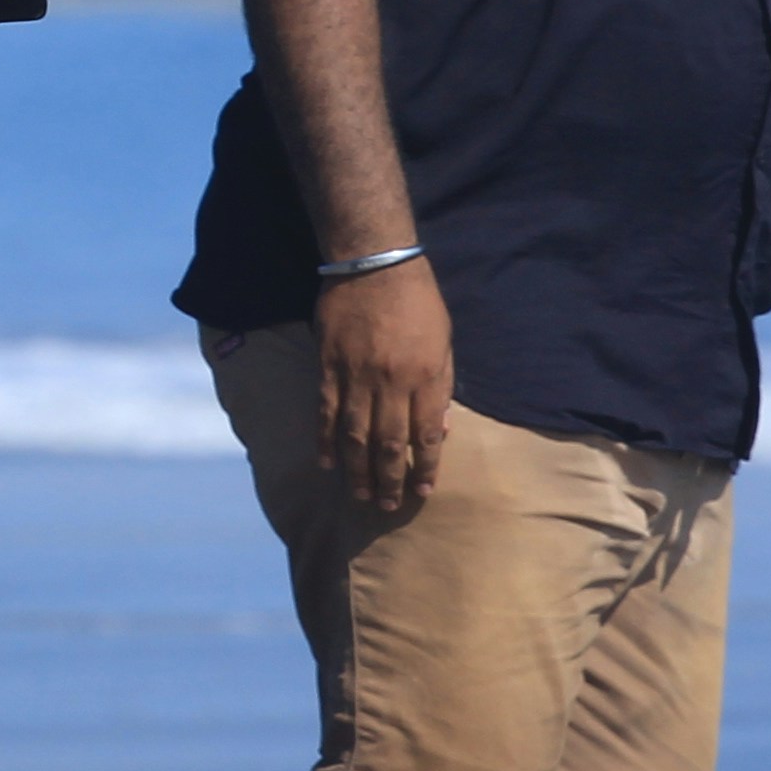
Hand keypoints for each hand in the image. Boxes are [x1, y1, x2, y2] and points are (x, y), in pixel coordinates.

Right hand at [315, 260, 454, 520]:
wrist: (374, 264)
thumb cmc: (418, 301)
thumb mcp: (444, 341)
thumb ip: (442, 385)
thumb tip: (442, 428)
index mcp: (426, 377)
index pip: (427, 434)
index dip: (426, 467)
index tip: (423, 490)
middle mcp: (392, 383)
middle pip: (390, 443)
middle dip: (391, 479)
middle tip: (389, 506)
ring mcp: (357, 376)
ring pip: (356, 435)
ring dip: (359, 470)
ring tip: (361, 495)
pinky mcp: (329, 367)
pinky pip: (326, 412)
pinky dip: (326, 441)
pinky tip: (327, 464)